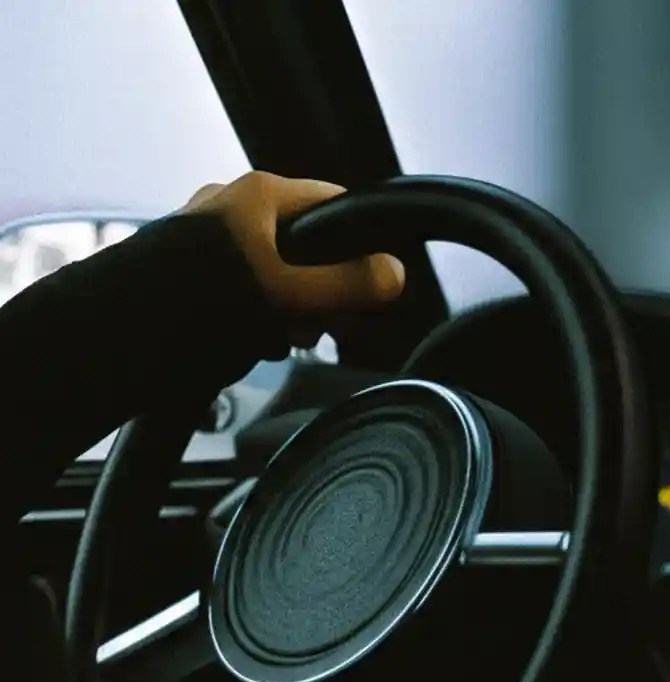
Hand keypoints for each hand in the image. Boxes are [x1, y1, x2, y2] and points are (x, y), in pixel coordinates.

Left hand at [181, 171, 404, 344]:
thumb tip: (397, 275)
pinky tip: (254, 342)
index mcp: (260, 194)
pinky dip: (256, 314)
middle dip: (323, 290)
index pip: (337, 203)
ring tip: (284, 339)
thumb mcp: (289, 294)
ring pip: (278, 271)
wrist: (116, 337)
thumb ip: (349, 285)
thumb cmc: (199, 301)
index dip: (362, 245)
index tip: (369, 287)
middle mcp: (234, 206)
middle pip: (309, 243)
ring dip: (292, 309)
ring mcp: (208, 238)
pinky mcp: (189, 270)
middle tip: (323, 326)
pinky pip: (244, 287)